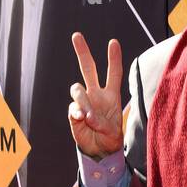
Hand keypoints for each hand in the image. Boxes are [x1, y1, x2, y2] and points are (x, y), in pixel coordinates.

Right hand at [69, 32, 123, 157]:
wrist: (100, 151)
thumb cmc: (110, 138)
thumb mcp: (113, 132)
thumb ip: (102, 123)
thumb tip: (86, 116)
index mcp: (111, 95)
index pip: (113, 73)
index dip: (113, 58)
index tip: (113, 42)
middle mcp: (96, 95)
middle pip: (88, 68)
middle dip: (83, 52)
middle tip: (76, 35)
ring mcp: (84, 102)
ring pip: (77, 89)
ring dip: (83, 101)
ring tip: (89, 118)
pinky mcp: (74, 113)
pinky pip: (72, 107)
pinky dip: (76, 112)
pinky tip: (82, 119)